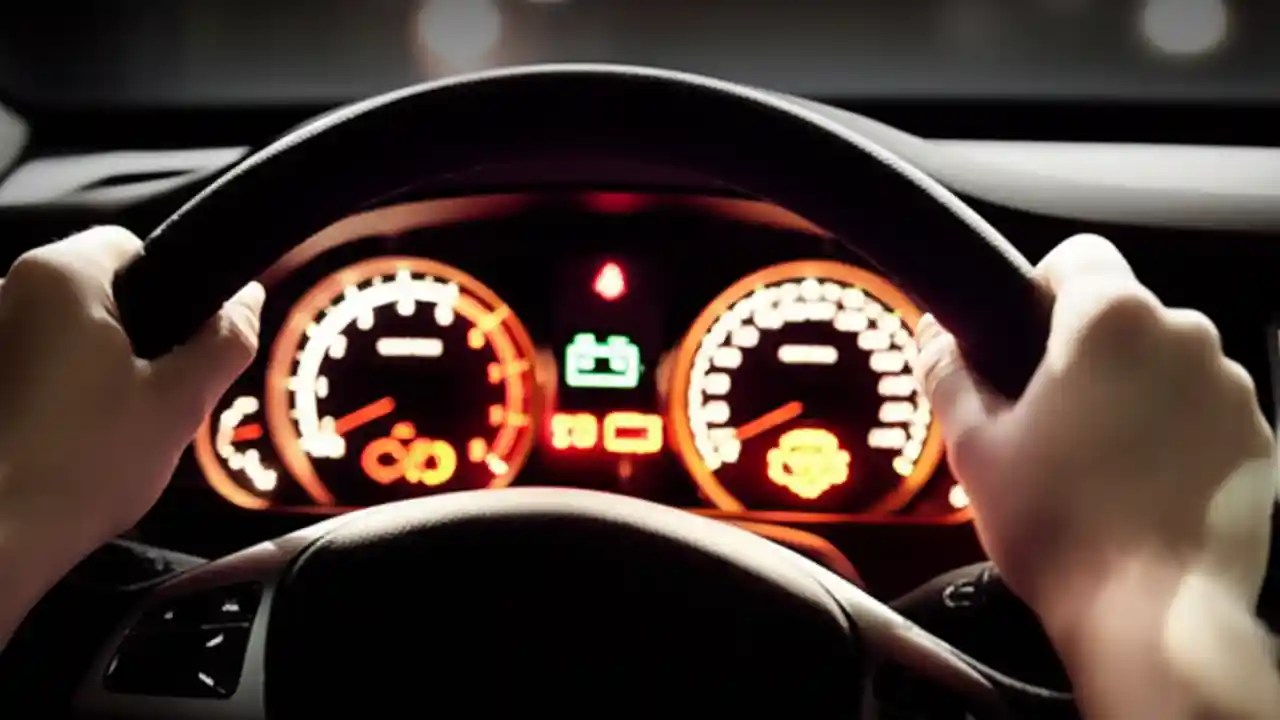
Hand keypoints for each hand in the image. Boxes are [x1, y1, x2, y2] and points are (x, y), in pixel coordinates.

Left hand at [0, 227, 261, 640]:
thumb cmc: (88, 462)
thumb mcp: (180, 401)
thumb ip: (224, 340)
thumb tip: (249, 295)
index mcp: (59, 276)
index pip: (132, 246)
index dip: (173, 292)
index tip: (183, 349)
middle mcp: (4, 290)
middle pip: (93, 293)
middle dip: (130, 335)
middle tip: (156, 398)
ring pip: (59, 335)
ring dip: (89, 367)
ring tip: (108, 431)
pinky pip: (27, 367)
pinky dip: (52, 395)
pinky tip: (64, 446)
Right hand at [915, 234, 1279, 717]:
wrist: (1151, 618)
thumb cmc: (1056, 524)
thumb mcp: (975, 446)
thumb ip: (949, 371)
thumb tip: (935, 333)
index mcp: (1110, 320)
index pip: (1077, 256)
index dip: (1040, 290)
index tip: (1021, 343)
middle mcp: (1186, 335)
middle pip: (1124, 316)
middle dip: (1087, 353)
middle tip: (1048, 420)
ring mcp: (1234, 389)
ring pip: (1169, 365)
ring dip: (1136, 394)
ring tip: (1098, 464)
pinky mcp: (1262, 441)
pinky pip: (1206, 414)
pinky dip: (1178, 435)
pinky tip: (1144, 489)